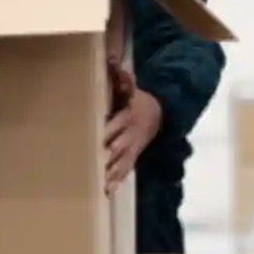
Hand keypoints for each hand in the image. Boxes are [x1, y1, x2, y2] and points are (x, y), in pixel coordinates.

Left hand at [103, 61, 161, 194]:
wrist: (158, 115)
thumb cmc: (136, 100)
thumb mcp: (130, 88)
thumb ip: (122, 78)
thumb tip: (112, 61)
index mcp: (129, 116)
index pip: (118, 123)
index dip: (110, 129)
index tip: (100, 136)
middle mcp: (131, 134)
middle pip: (119, 146)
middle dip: (109, 155)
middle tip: (96, 164)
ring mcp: (132, 148)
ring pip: (122, 161)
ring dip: (111, 172)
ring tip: (101, 184)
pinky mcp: (132, 157)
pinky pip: (125, 170)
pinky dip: (116, 181)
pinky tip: (107, 192)